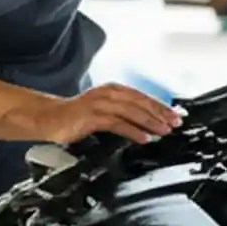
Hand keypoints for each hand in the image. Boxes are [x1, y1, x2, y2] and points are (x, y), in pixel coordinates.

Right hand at [20, 83, 182, 144]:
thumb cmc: (78, 115)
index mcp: (113, 89)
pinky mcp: (92, 116)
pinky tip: (144, 138)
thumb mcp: (104, 109)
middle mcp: (108, 93)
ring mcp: (100, 103)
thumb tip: (147, 121)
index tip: (176, 115)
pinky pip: (117, 123)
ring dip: (150, 121)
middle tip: (175, 123)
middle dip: (160, 112)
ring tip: (164, 130)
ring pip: (131, 111)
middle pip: (140, 101)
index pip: (142, 96)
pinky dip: (133, 130)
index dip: (160, 105)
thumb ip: (123, 112)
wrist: (50, 117)